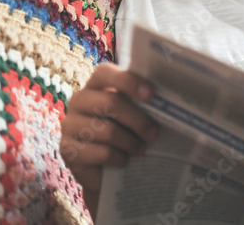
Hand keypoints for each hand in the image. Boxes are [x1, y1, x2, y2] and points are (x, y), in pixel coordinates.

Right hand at [60, 63, 158, 215]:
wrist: (106, 170)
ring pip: (108, 131)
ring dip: (131, 143)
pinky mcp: (68, 150)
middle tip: (155, 133)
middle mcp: (78, 101)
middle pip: (111, 103)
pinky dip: (120, 159)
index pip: (105, 72)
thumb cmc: (127, 134)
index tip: (152, 95)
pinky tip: (125, 161)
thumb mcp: (135, 114)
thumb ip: (145, 102)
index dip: (128, 81)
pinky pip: (101, 153)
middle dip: (138, 120)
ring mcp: (69, 125)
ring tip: (141, 150)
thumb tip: (175, 95)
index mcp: (96, 85)